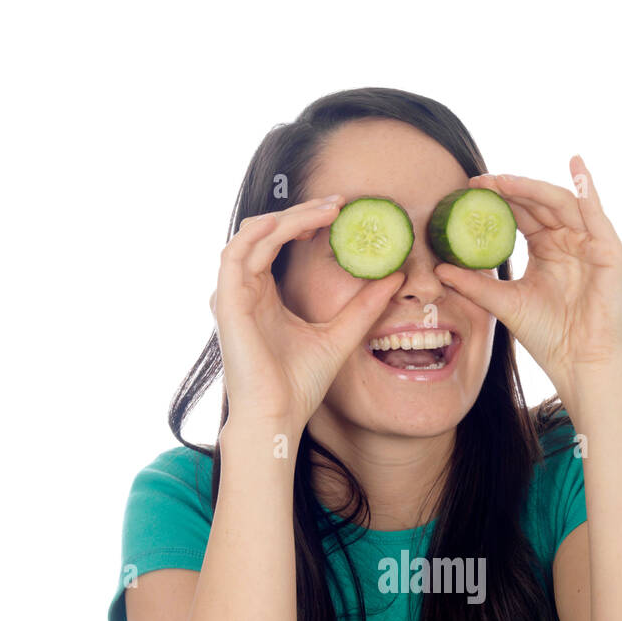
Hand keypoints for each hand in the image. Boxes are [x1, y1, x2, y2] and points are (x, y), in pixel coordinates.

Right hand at [209, 196, 405, 431]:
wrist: (278, 416)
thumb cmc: (299, 385)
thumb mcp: (341, 335)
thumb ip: (363, 307)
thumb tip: (394, 278)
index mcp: (264, 294)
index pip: (279, 242)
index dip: (306, 222)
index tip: (341, 213)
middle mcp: (245, 289)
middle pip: (267, 231)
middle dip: (302, 212)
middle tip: (339, 203)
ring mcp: (233, 293)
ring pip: (254, 233)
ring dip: (289, 216)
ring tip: (326, 211)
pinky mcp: (227, 301)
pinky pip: (238, 252)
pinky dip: (264, 233)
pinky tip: (296, 226)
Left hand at [433, 157, 621, 406]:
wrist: (579, 363)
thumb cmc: (548, 336)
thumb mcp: (505, 304)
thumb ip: (474, 285)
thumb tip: (439, 271)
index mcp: (547, 249)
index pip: (522, 214)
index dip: (499, 199)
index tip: (469, 190)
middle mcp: (569, 240)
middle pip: (540, 203)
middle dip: (512, 189)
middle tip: (481, 181)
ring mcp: (591, 244)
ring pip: (563, 203)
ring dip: (534, 188)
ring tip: (504, 181)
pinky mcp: (610, 252)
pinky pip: (598, 214)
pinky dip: (589, 188)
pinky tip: (577, 166)